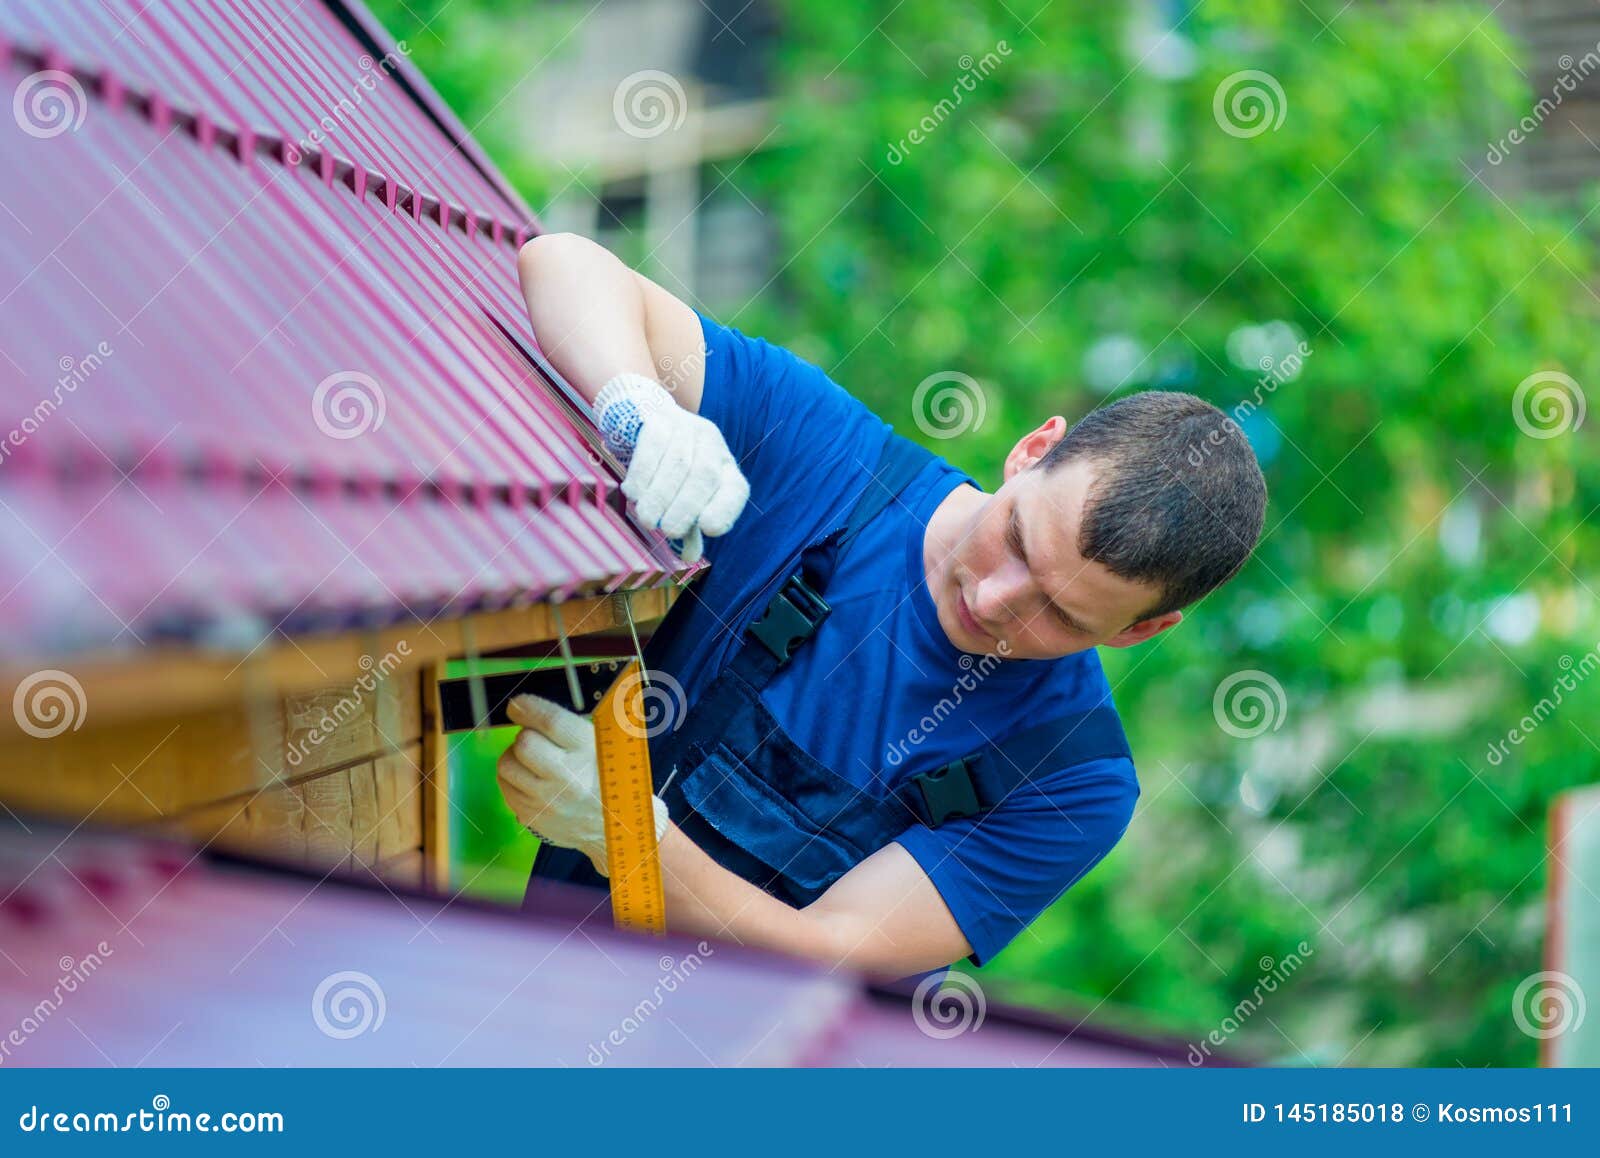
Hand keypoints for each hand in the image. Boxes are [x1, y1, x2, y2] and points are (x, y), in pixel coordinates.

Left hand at [495, 692, 667, 876]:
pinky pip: (505, 786)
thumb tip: (530, 708)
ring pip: (507, 764)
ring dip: (514, 755)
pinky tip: (529, 776)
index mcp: (589, 753)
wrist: (612, 826)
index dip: (528, 708)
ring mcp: (547, 801)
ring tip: (532, 758)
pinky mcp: (531, 816)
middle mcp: (567, 778)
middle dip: (525, 734)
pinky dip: (512, 775)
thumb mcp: (606, 746)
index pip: (551, 722)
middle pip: (524, 743)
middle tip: (535, 737)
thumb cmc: (607, 777)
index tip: (519, 704)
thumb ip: (571, 725)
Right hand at [593, 372, 748, 563]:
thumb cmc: (672, 471)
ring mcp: (688, 427)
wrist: (650, 422)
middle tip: (667, 530)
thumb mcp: (685, 495)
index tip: (707, 529)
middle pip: (704, 476)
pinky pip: (652, 448)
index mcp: (726, 468)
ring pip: (677, 464)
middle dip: (685, 507)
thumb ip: (688, 524)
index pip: (735, 489)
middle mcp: (712, 444)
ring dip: (660, 496)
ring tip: (647, 518)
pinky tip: (634, 494)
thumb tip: (689, 558)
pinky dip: (642, 475)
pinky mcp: (661, 419)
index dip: (725, 509)